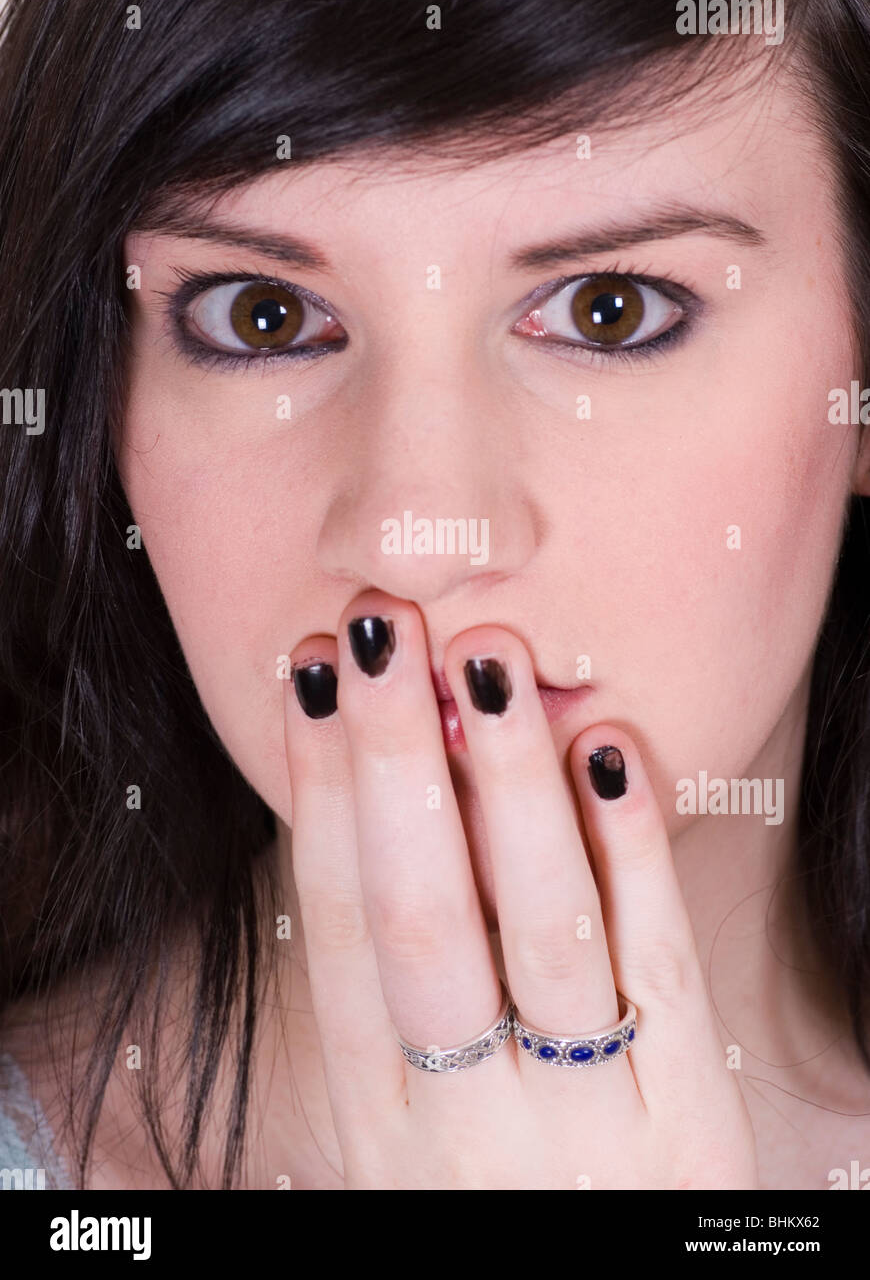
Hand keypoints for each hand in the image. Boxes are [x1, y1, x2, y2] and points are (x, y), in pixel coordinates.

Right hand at [283, 590, 758, 1189]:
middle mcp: (466, 1124)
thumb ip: (404, 975)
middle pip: (418, 916)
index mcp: (379, 1115)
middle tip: (381, 629)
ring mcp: (585, 1123)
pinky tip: (609, 747)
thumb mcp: (420, 1114)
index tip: (311, 670)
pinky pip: (661, 963)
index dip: (319, 787)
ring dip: (510, 781)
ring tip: (486, 659)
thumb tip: (378, 781)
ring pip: (541, 927)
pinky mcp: (691, 1118)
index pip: (335, 925)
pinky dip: (633, 847)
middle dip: (394, 760)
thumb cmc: (500, 1182)